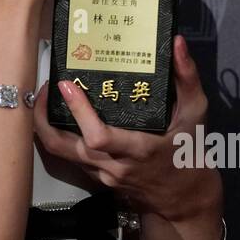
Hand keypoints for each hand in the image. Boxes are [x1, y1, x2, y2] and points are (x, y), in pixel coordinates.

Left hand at [34, 34, 220, 222]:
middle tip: (43, 87)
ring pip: (60, 153)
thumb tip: (177, 43)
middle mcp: (114, 165)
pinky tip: (60, 113)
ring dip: (45, 125)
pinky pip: (69, 156)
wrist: (184, 197)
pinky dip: (59, 134)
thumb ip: (187, 78)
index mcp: (139, 150)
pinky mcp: (95, 177)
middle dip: (43, 118)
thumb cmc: (189, 151)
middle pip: (63, 147)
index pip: (99, 137)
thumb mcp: (195, 113)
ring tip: (45, 96)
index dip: (78, 112)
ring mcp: (102, 174)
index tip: (66, 84)